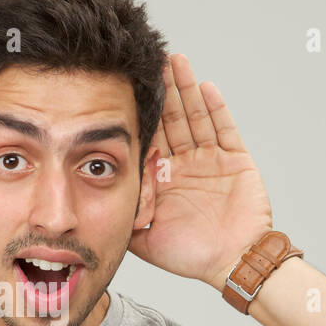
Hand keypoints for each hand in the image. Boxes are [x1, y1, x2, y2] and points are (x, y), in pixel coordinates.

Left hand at [128, 54, 273, 290]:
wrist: (230, 264)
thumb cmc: (191, 256)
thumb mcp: (145, 240)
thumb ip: (123, 222)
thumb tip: (90, 212)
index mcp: (164, 178)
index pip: (150, 138)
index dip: (140, 115)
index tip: (124, 89)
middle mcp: (186, 164)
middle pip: (172, 119)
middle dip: (162, 91)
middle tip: (150, 61)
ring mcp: (211, 160)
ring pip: (196, 117)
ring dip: (186, 89)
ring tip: (175, 61)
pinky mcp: (236, 161)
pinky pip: (224, 129)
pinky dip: (215, 108)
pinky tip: (204, 87)